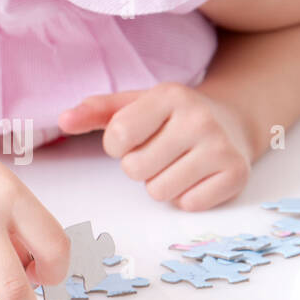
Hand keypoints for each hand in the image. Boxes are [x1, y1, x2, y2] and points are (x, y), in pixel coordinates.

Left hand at [59, 83, 252, 209]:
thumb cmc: (172, 116)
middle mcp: (199, 118)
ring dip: (161, 183)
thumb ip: (96, 111)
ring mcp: (221, 146)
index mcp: (169, 95)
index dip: (117, 145)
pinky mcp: (236, 173)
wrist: (233, 120)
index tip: (135, 137)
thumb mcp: (136, 104)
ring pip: (159, 191)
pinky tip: (197, 175)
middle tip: (160, 152)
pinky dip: (186, 196)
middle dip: (140, 166)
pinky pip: (188, 205)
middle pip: (135, 169)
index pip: (117, 136)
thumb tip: (62, 120)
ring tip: (177, 163)